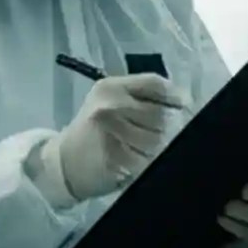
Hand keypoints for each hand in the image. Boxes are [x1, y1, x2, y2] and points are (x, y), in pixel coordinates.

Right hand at [49, 74, 189, 200]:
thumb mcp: (108, 100)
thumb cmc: (92, 128)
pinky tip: (143, 160)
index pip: (155, 84)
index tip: (183, 106)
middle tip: (165, 133)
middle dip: (171, 125)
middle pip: (161, 114)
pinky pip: (150, 159)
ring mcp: (113, 134)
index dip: (175, 96)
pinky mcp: (117, 160)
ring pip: (160, 139)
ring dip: (163, 146)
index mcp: (110, 88)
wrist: (64, 162)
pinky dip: (151, 161)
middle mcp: (110, 107)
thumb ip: (140, 94)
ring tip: (149, 148)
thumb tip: (182, 100)